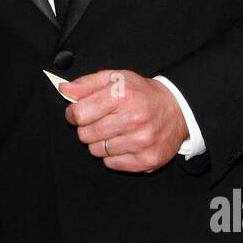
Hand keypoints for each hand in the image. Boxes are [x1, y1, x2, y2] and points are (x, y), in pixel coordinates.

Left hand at [62, 69, 188, 172]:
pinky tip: (124, 143)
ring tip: (115, 131)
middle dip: (88, 128)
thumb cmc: (142, 93)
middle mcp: (133, 119)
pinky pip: (111, 164)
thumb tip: (64, 89)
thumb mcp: (116, 78)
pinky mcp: (147, 160)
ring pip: (96, 151)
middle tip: (101, 121)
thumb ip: (87, 84)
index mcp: (122, 95)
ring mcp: (141, 141)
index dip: (74, 114)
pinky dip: (113, 156)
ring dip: (101, 142)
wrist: (178, 109)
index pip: (79, 114)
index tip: (79, 113)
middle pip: (85, 135)